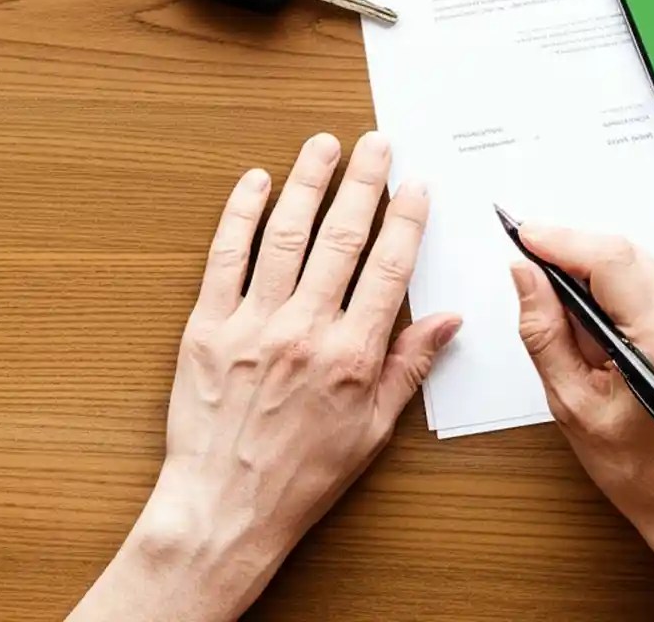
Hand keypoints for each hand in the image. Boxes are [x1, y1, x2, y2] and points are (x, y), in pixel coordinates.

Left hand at [68, 133, 459, 621]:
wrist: (225, 507)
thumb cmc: (301, 476)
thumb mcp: (373, 429)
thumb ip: (409, 367)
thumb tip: (447, 321)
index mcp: (352, 356)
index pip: (388, 269)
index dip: (406, 220)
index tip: (416, 186)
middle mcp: (304, 331)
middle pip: (341, 238)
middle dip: (364, 183)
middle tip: (377, 145)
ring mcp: (251, 325)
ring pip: (284, 235)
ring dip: (307, 183)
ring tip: (324, 146)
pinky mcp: (207, 328)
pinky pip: (225, 257)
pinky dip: (240, 214)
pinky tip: (256, 183)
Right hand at [511, 225, 653, 621]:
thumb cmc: (645, 473)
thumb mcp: (574, 406)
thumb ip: (545, 332)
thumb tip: (526, 277)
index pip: (611, 261)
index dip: (561, 240)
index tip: (525, 236)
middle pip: (626, 255)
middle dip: (572, 254)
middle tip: (530, 266)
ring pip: (641, 267)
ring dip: (595, 274)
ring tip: (562, 306)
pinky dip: (620, 292)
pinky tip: (599, 322)